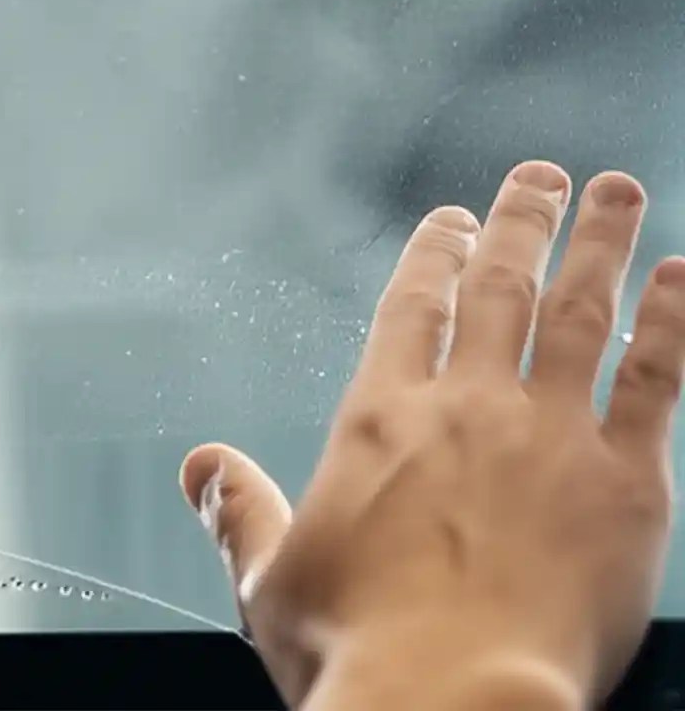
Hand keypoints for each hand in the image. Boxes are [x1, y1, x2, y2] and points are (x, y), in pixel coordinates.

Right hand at [181, 161, 678, 708]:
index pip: (410, 309)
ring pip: (579, 311)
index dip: (431, 256)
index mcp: (382, 420)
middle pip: (498, 288)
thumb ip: (238, 511)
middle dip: (518, 223)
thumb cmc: (356, 648)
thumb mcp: (269, 579)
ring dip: (599, 244)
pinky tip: (682, 276)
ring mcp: (550, 435)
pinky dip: (672, 319)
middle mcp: (467, 407)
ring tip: (615, 192)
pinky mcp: (624, 481)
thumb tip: (201, 466)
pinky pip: (654, 377)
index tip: (448, 220)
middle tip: (541, 177)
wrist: (452, 702)